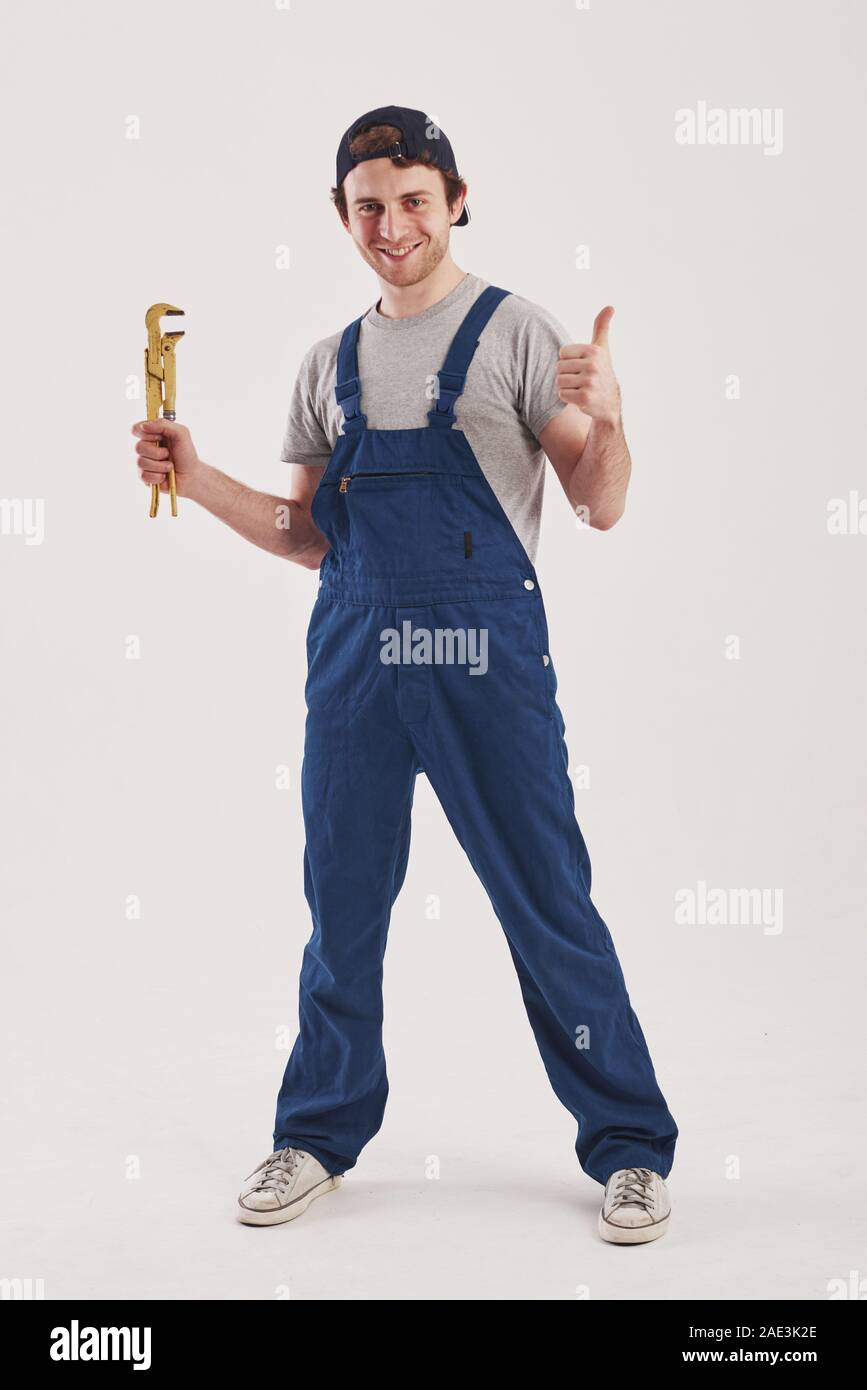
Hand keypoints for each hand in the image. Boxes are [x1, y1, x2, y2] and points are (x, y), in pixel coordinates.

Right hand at [132, 418, 202, 495]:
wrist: (191, 476)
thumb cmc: (186, 454)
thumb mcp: (181, 433)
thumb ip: (164, 424)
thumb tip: (144, 426)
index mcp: (153, 434)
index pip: (137, 428)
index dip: (145, 433)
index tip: (159, 437)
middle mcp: (147, 447)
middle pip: (138, 447)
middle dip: (157, 452)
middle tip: (168, 454)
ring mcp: (144, 462)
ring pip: (141, 462)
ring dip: (159, 465)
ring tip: (170, 466)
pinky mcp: (145, 476)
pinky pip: (143, 475)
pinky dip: (157, 476)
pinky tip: (165, 476)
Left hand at [555, 306, 621, 426]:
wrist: (610, 402)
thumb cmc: (602, 371)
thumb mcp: (602, 348)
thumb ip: (601, 327)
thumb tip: (610, 306)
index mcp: (594, 350)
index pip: (562, 353)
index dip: (568, 361)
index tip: (581, 366)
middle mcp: (593, 365)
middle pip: (559, 367)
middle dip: (566, 375)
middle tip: (581, 379)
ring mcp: (590, 382)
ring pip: (559, 381)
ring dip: (566, 386)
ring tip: (580, 387)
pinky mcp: (585, 397)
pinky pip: (562, 394)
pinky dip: (567, 397)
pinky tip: (580, 396)